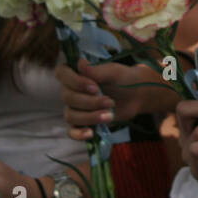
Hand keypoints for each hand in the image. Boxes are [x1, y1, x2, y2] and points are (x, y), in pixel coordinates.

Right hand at [56, 58, 178, 138]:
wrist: (136, 95)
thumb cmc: (123, 79)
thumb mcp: (113, 72)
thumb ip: (96, 70)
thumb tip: (80, 63)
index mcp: (75, 72)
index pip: (62, 74)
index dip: (75, 82)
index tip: (95, 87)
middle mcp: (70, 89)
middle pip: (68, 98)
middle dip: (89, 102)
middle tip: (110, 101)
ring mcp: (74, 107)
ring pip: (71, 115)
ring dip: (90, 117)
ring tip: (109, 115)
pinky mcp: (81, 122)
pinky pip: (72, 131)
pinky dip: (78, 134)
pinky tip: (91, 133)